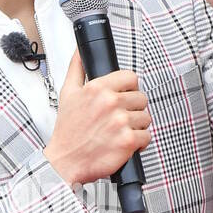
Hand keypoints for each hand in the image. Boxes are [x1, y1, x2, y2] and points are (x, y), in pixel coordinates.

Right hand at [44, 48, 151, 185]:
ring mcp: (121, 122)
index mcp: (98, 88)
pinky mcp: (128, 141)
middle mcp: (111, 102)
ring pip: (146, 118)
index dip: (129, 89)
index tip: (123, 98)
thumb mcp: (68, 93)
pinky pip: (146, 136)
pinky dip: (139, 143)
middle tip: (118, 119)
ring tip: (119, 132)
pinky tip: (124, 144)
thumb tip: (80, 51)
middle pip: (141, 98)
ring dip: (136, 127)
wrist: (65, 161)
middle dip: (132, 109)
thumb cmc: (67, 131)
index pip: (131, 77)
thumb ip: (77, 68)